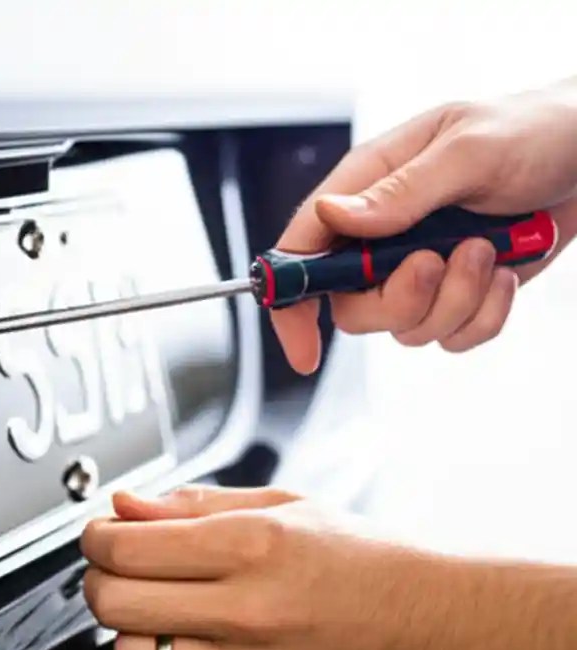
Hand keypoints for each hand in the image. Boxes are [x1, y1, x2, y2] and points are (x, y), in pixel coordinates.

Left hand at [80, 486, 451, 649]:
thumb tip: (124, 504)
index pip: (124, 548)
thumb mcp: (281, 506)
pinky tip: (195, 639)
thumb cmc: (363, 560)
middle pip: (112, 604)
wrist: (435, 627)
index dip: (95, 537)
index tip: (101, 532)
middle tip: (115, 566)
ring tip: (158, 605)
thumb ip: (192, 504)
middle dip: (98, 579)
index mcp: (250, 548)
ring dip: (128, 628)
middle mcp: (246, 612)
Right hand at [274, 79, 576, 373]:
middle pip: (353, 306)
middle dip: (401, 299)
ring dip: (457, 300)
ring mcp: (420, 267)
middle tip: (439, 261)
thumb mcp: (467, 151)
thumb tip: (333, 215)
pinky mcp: (459, 292)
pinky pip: (454, 335)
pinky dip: (486, 315)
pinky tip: (507, 274)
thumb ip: (400, 191)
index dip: (290, 298)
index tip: (304, 346)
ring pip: (406, 326)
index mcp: (367, 186)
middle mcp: (383, 234)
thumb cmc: (531, 131)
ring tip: (489, 250)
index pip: (303, 247)